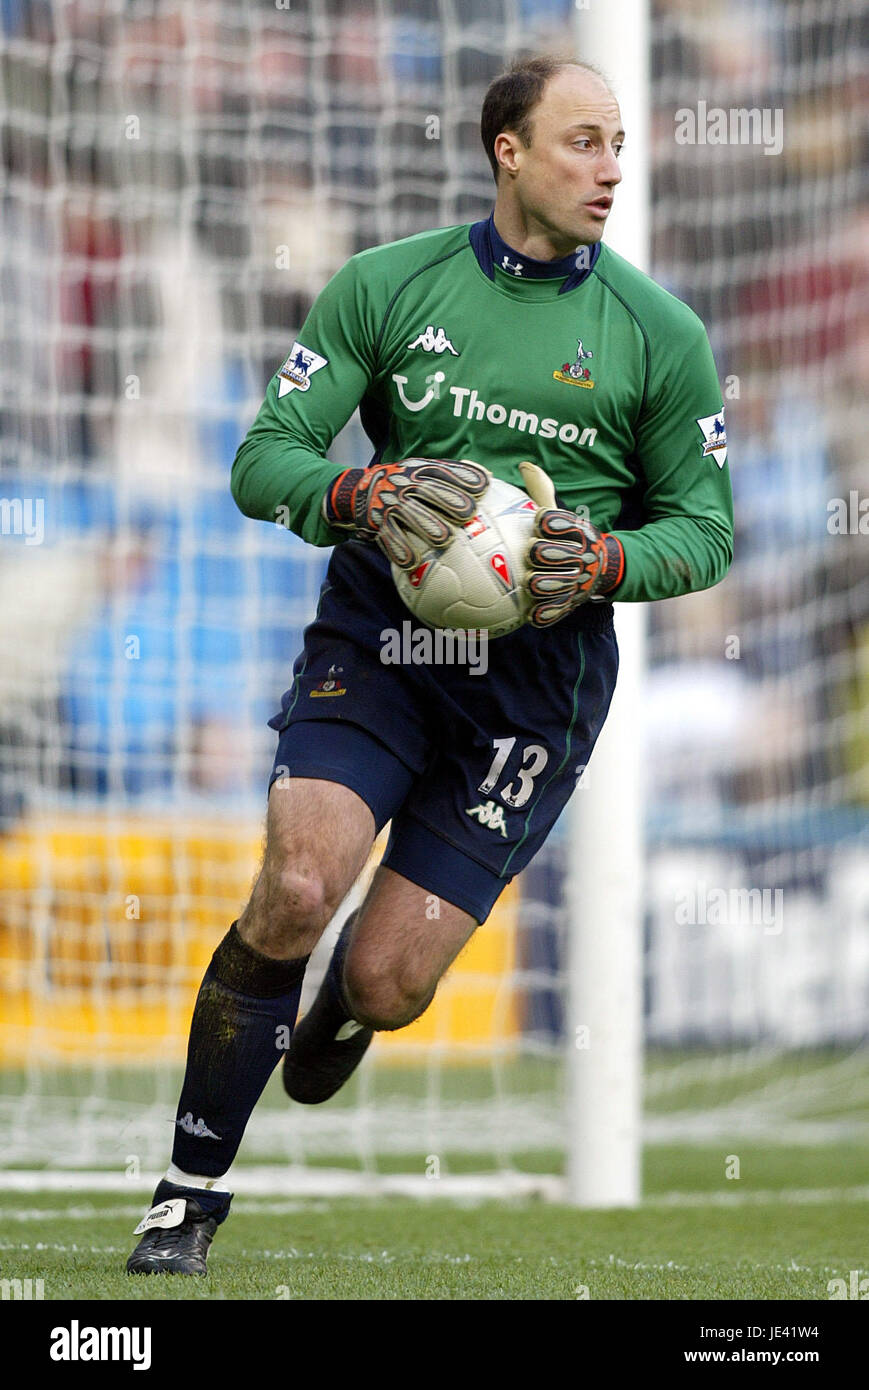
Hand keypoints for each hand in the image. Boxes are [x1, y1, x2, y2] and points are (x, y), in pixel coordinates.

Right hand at [324, 458, 489, 568]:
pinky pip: (388, 538)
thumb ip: (448, 475)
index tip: (483, 486)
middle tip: (468, 513)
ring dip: (428, 526)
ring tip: (444, 539)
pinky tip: (411, 563)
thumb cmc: (402, 484)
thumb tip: (488, 479)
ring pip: (410, 515)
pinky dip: (399, 550)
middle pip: (429, 490)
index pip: (444, 471)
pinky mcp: (377, 522)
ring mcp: (390, 503)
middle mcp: (404, 484)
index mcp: (419, 470)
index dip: (463, 477)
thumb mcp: (419, 471)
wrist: (357, 490)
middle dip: (448, 500)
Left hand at [518, 461, 623, 626]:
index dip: (545, 522)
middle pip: (544, 553)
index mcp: (574, 531)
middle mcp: (577, 557)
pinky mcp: (569, 605)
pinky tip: (531, 611)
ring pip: (546, 584)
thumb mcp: (560, 514)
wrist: (599, 570)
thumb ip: (543, 491)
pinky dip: (541, 612)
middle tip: (532, 553)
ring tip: (531, 580)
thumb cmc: (567, 538)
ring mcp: (575, 583)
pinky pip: (550, 612)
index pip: (552, 522)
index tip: (539, 521)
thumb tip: (524, 465)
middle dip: (538, 553)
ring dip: (538, 583)